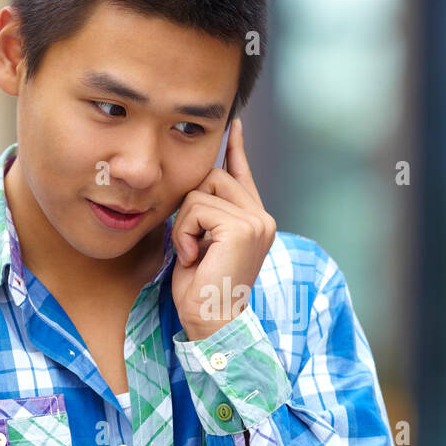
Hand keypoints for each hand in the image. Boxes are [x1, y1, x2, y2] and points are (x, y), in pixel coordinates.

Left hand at [171, 117, 275, 341]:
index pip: (242, 174)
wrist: (211, 321)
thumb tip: (194, 185)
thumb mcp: (201, 242)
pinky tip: (194, 256)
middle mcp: (262, 217)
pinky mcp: (242, 227)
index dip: (235, 149)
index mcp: (255, 219)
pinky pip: (196, 208)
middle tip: (191, 245)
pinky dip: (185, 232)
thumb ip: (205, 213)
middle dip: (189, 207)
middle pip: (213, 176)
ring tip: (192, 253)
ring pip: (201, 191)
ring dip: (184, 223)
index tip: (233, 123)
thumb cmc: (201, 290)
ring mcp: (256, 220)